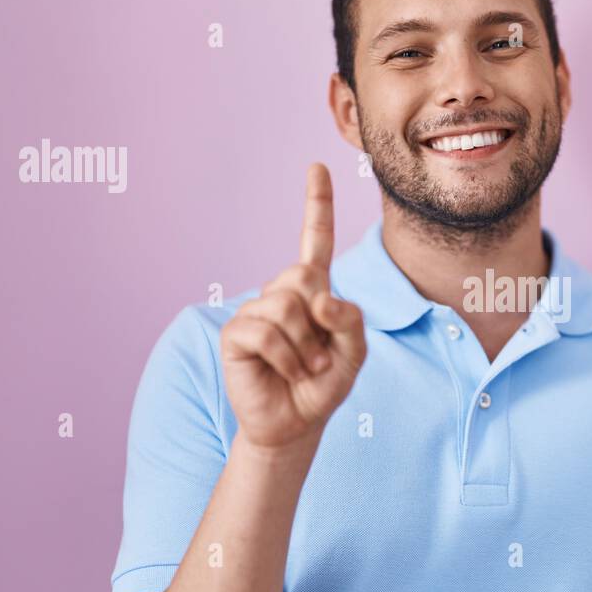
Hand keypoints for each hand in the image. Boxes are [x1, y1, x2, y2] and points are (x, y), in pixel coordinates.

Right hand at [221, 163, 366, 450]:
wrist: (295, 424)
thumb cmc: (324, 385)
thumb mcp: (355, 354)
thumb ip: (351, 320)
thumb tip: (320, 298)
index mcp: (313, 291)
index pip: (316, 240)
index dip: (316, 204)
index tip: (317, 166)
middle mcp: (281, 294)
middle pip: (304, 274)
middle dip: (320, 316)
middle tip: (321, 353)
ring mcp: (255, 311)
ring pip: (286, 306)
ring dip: (305, 346)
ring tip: (304, 368)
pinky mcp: (236, 334)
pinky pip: (265, 332)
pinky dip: (285, 358)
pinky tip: (286, 372)